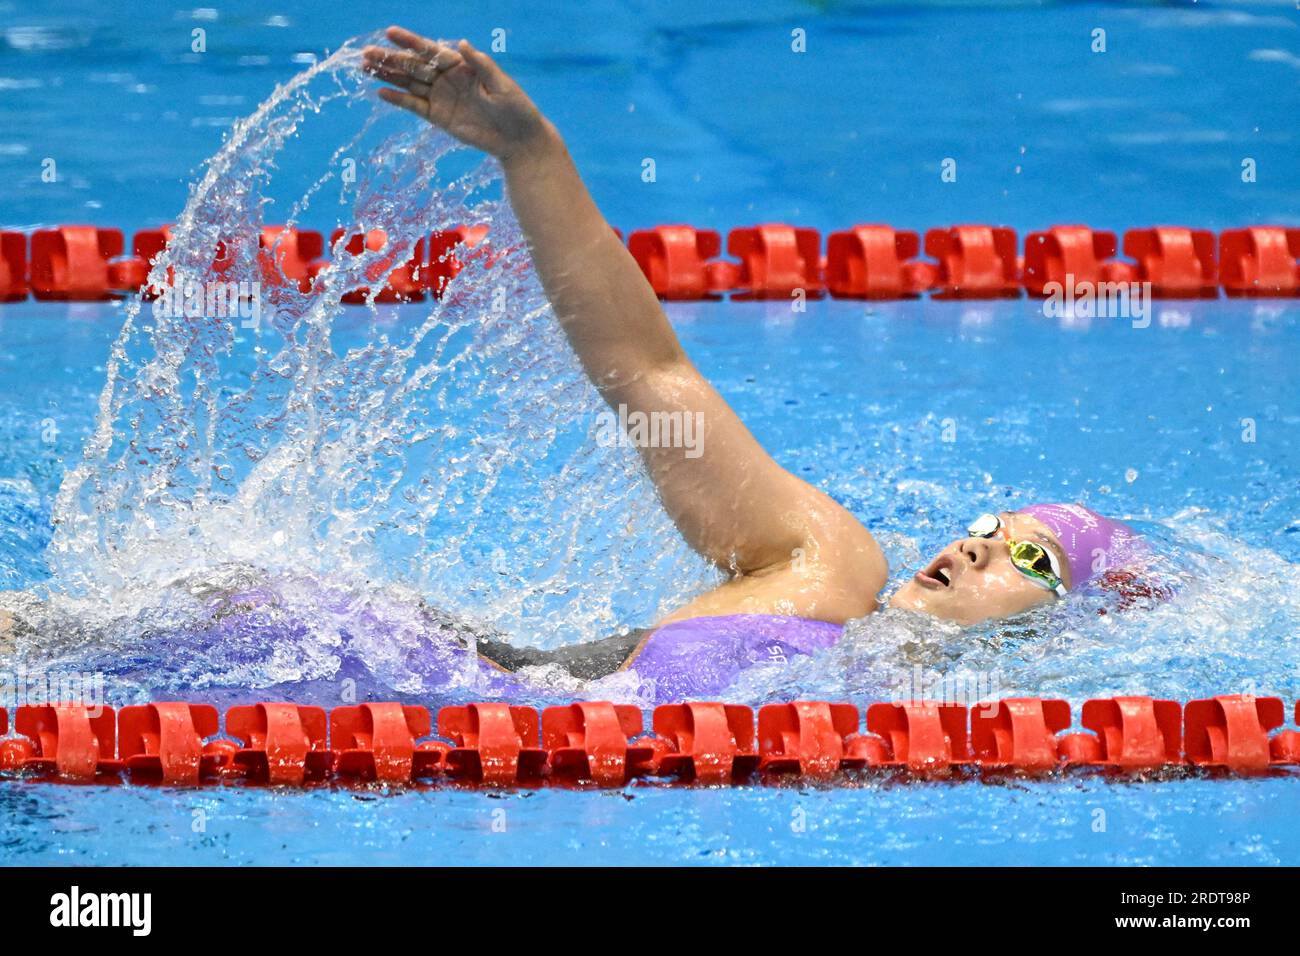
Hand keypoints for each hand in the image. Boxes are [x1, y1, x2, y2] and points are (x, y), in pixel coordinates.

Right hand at [362, 26, 551, 161]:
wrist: (518, 140)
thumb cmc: (516, 108)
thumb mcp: (502, 85)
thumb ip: (481, 65)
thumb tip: (463, 44)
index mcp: (461, 66)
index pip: (431, 51)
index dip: (410, 42)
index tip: (390, 33)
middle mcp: (448, 79)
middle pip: (414, 66)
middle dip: (391, 59)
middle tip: (366, 53)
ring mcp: (442, 98)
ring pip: (410, 83)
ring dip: (388, 75)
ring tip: (365, 68)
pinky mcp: (439, 117)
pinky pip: (415, 106)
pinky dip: (399, 99)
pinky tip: (381, 92)